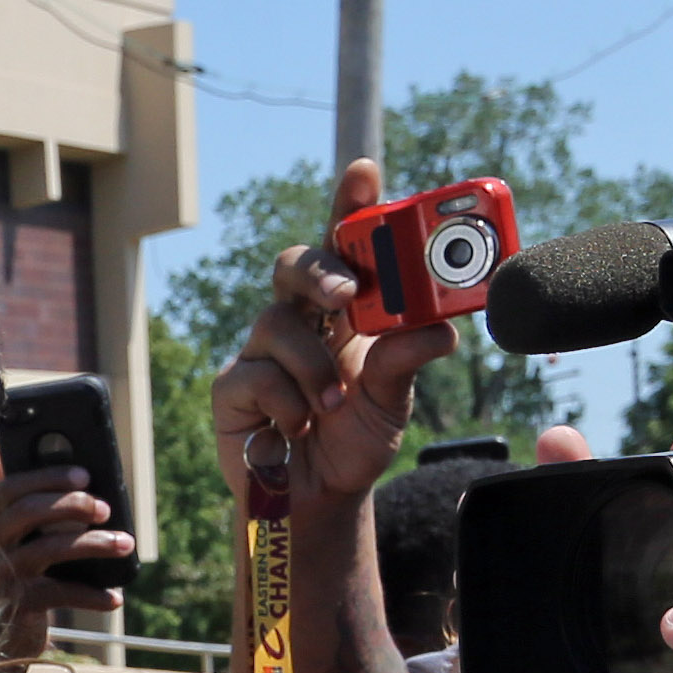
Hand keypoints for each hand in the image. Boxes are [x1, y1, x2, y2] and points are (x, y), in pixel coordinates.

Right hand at [0, 462, 129, 633]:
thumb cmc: (10, 581)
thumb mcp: (7, 539)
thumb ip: (10, 499)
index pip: (10, 487)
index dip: (49, 477)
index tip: (86, 475)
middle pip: (28, 511)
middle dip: (74, 504)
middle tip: (105, 509)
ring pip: (50, 548)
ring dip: (95, 543)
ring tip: (124, 544)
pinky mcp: (14, 606)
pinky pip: (61, 592)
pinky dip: (91, 595)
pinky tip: (114, 598)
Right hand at [209, 157, 465, 511]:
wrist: (316, 499)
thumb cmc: (354, 440)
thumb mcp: (394, 401)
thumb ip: (406, 361)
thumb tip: (439, 329)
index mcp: (346, 312)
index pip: (347, 246)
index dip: (350, 205)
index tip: (365, 173)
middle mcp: (301, 321)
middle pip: (295, 265)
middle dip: (320, 271)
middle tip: (347, 294)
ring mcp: (261, 352)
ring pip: (275, 323)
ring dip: (312, 365)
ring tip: (331, 405)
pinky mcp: (233, 388)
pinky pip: (256, 374)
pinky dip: (286, 402)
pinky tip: (297, 427)